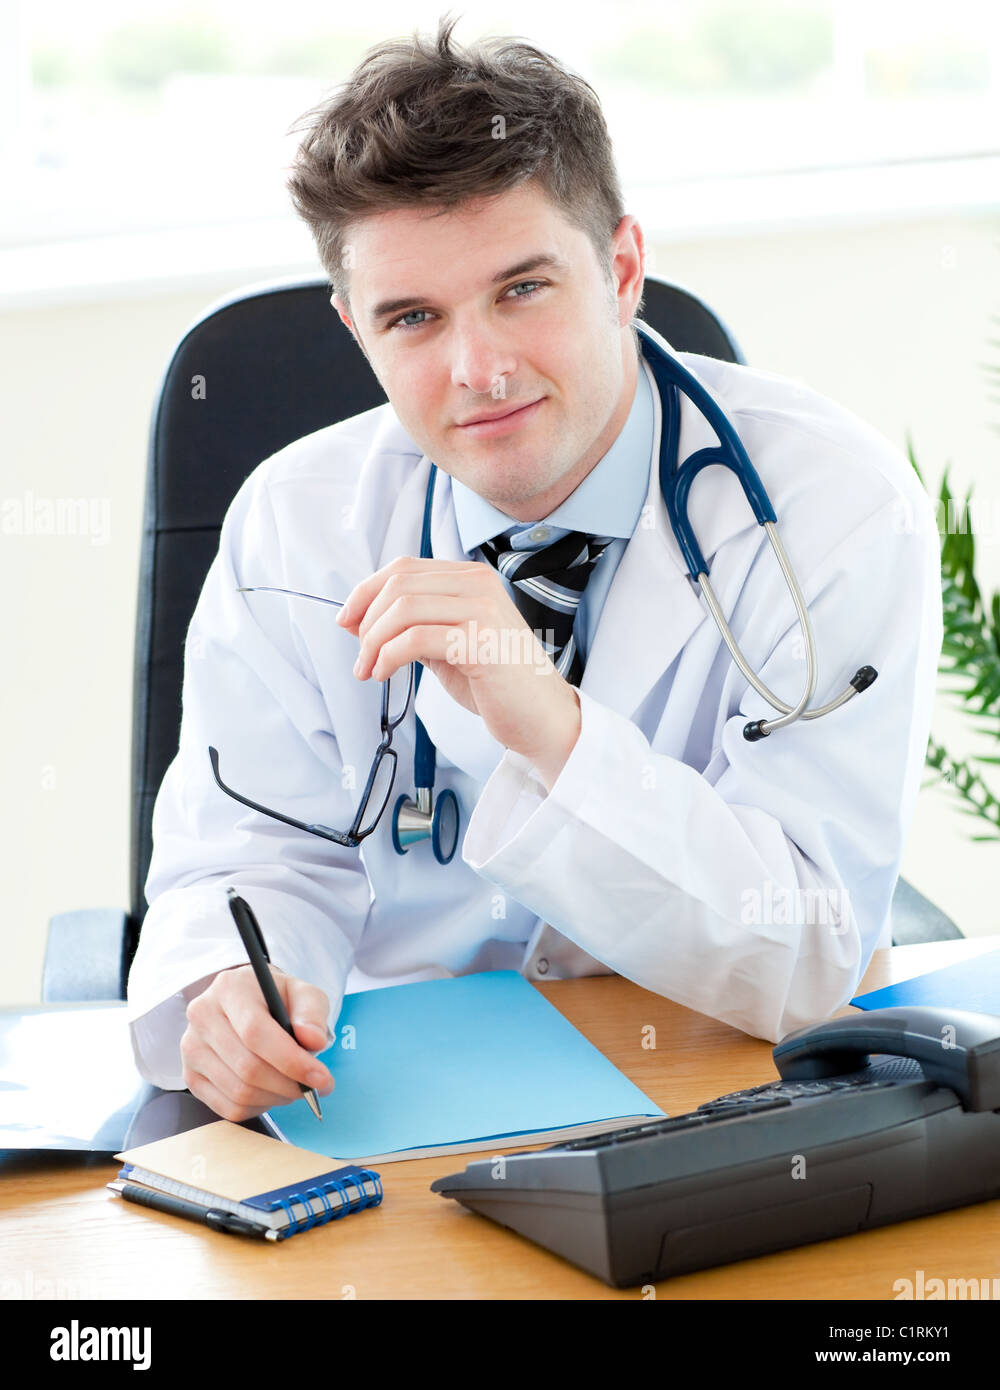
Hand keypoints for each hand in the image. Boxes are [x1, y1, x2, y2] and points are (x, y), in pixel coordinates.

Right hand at [180, 964, 333, 1121]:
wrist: (246, 1002)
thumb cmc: (277, 998)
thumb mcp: (302, 993)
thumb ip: (312, 1014)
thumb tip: (314, 1042)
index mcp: (229, 988)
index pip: (255, 1032)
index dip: (290, 1060)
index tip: (321, 1078)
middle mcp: (202, 1016)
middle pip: (248, 1067)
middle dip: (289, 1085)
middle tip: (314, 1087)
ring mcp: (191, 1048)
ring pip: (239, 1092)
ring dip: (276, 1098)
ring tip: (294, 1086)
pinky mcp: (191, 1076)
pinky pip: (228, 1108)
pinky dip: (258, 1108)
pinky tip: (272, 1092)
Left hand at [336, 556, 581, 788]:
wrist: (541, 717)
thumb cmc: (495, 683)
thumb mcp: (444, 646)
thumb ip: (407, 627)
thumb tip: (352, 619)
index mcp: (470, 578)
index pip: (403, 568)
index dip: (365, 592)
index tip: (345, 622)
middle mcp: (478, 584)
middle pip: (398, 585)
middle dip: (366, 621)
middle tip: (359, 657)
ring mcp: (482, 610)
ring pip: (403, 609)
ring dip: (373, 643)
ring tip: (369, 670)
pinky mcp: (481, 641)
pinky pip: (416, 639)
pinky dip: (389, 656)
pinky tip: (384, 674)